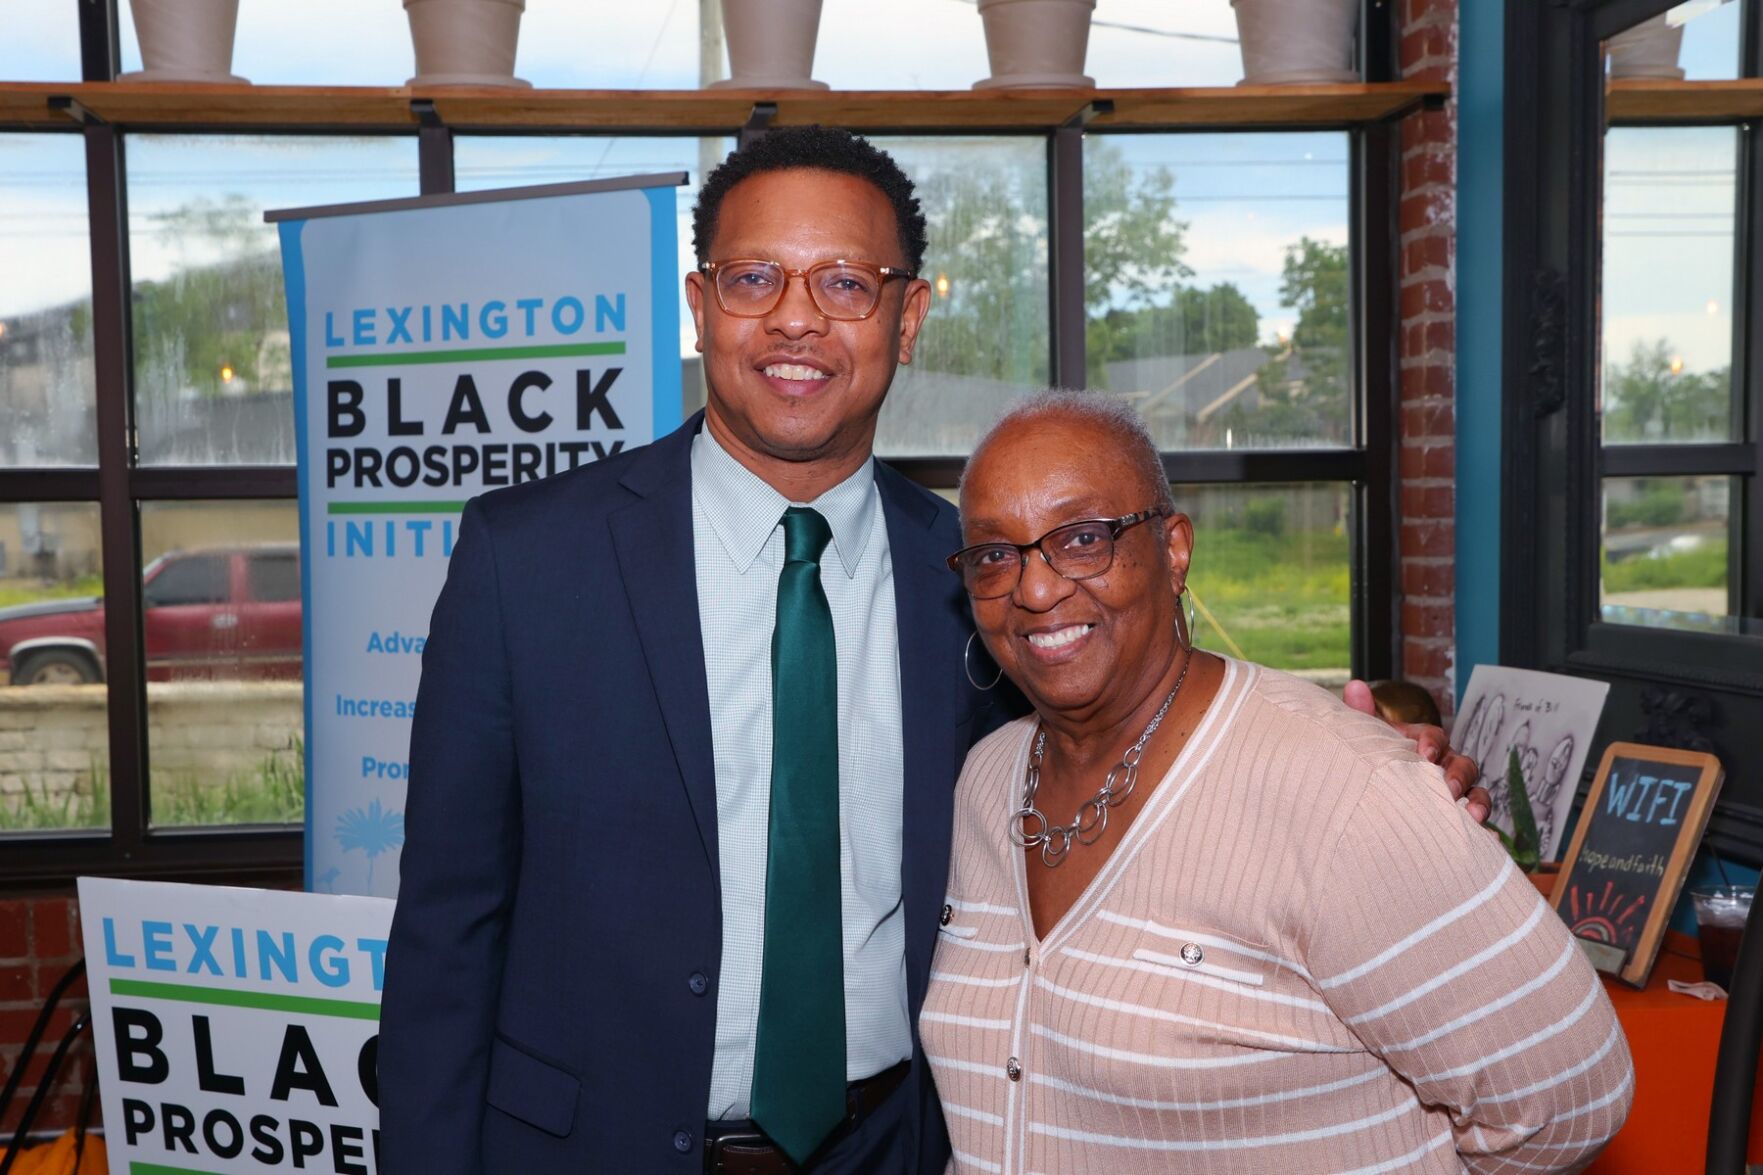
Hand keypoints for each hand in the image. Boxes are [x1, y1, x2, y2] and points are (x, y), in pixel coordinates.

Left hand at [1343, 680, 1490, 822]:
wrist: (1369, 792)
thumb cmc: (1373, 760)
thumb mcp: (1367, 738)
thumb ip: (1362, 714)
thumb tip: (1354, 686)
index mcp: (1425, 743)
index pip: (1436, 737)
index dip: (1432, 743)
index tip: (1423, 754)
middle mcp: (1445, 765)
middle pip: (1463, 764)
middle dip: (1458, 776)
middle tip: (1448, 789)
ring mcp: (1456, 792)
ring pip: (1477, 792)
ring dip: (1478, 802)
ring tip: (1473, 816)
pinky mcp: (1457, 818)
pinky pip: (1477, 823)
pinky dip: (1485, 831)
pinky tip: (1487, 840)